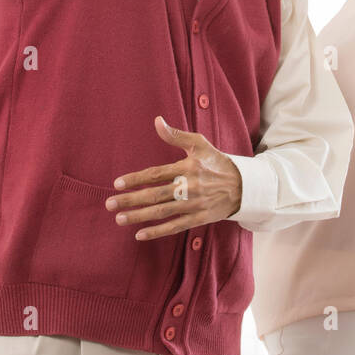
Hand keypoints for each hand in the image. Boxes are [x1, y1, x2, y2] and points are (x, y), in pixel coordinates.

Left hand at [106, 116, 242, 240]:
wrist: (244, 186)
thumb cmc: (217, 162)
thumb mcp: (199, 144)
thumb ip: (176, 135)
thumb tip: (157, 121)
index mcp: (186, 168)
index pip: (156, 174)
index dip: (136, 179)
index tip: (117, 183)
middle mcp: (188, 187)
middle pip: (154, 195)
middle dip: (130, 200)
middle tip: (110, 204)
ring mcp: (193, 205)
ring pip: (161, 212)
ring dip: (138, 216)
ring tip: (119, 219)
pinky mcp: (198, 219)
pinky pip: (174, 227)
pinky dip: (157, 231)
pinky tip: (139, 234)